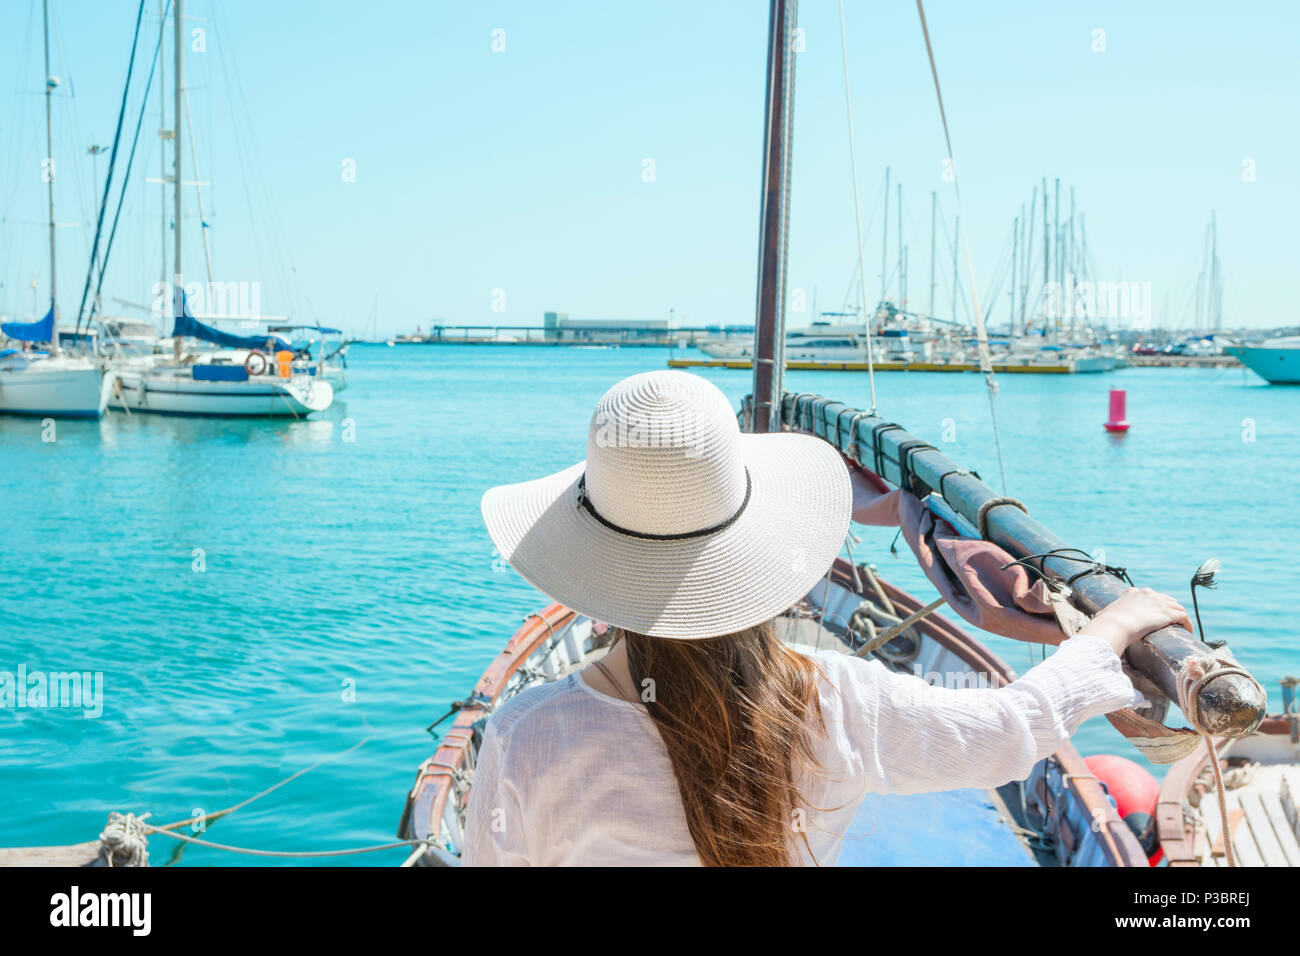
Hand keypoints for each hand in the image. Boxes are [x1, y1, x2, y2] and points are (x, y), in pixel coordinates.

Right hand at [1078, 587, 1194, 655]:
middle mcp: (1147, 593)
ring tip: (1182, 627)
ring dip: (1180, 617)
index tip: (1157, 614)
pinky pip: (1183, 617)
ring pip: (1177, 607)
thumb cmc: (1106, 624)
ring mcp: (1159, 602)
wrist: (1114, 625)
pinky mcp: (1168, 613)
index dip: (1156, 605)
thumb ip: (1106, 616)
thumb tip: (1098, 623)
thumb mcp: (1105, 615)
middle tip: (1172, 621)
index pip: (1150, 596)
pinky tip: (1188, 631)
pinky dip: (1187, 623)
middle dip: (1170, 609)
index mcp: (1133, 592)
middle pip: (1166, 599)